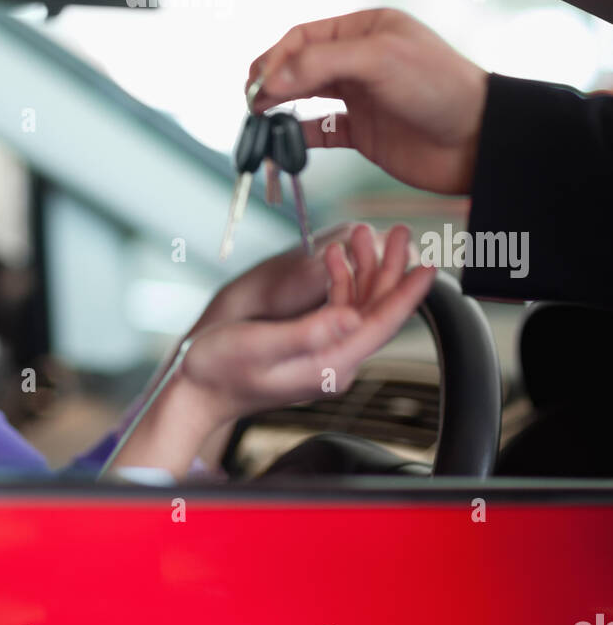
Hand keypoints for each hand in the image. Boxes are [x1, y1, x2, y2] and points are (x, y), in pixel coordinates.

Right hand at [178, 225, 435, 427]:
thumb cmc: (217, 369)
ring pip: (360, 308)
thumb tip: (352, 318)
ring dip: (365, 269)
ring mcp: (325, 357)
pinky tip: (333, 259)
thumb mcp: (260, 345)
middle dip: (391, 270)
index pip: (380, 325)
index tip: (430, 266)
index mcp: (329, 364)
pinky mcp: (313, 349)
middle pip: (376, 313)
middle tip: (402, 232)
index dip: (407, 294)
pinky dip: (342, 281)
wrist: (195, 392)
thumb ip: (308, 332)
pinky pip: (340, 311)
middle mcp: (335, 363)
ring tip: (364, 233)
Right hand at [247, 8, 488, 193]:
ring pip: (307, 96)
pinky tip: (285, 140)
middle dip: (272, 79)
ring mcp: (362, 97)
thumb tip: (275, 75)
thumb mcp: (379, 60)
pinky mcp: (365, 132)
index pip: (305, 37)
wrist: (478, 141)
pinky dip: (300, 136)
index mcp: (367, 30)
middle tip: (251, 98)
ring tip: (258, 115)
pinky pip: (322, 131)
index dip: (276, 57)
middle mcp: (361, 61)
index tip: (257, 80)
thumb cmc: (443, 88)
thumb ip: (322, 62)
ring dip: (280, 105)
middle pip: (301, 65)